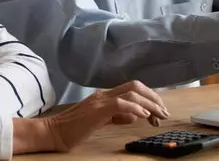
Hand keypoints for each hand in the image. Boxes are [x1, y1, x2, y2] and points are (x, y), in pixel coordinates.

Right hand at [41, 80, 168, 151]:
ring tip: (159, 115)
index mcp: (105, 96)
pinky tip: (144, 116)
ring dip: (149, 103)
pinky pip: (121, 103)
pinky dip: (136, 108)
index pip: (132, 88)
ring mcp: (101, 100)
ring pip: (132, 92)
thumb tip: (134, 114)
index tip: (158, 111)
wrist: (54, 132)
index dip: (149, 97)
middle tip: (164, 112)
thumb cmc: (74, 129)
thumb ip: (116, 116)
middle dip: (154, 97)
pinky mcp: (98, 109)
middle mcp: (104, 94)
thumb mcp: (100, 121)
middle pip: (136, 86)